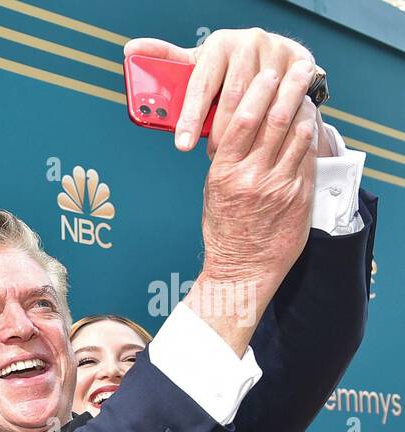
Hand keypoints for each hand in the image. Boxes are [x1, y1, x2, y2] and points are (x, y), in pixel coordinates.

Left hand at [124, 29, 315, 155]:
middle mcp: (250, 42)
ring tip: (232, 150)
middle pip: (231, 98)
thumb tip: (130, 50)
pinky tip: (260, 140)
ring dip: (244, 133)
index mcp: (219, 43)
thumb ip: (166, 61)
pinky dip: (270, 127)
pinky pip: (285, 104)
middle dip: (218, 132)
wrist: (274, 59)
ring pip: (259, 104)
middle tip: (210, 154)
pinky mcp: (301, 64)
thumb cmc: (227, 67)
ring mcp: (279, 52)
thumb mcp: (199, 63)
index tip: (183, 145)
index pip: (200, 85)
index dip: (190, 118)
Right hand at [185, 62, 317, 354]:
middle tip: (294, 70)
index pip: (241, 122)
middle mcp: (251, 177)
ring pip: (296, 134)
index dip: (255, 93)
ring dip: (302, 108)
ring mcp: (278, 186)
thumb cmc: (225, 230)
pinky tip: (309, 124)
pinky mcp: (299, 195)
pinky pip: (308, 156)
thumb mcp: (214, 191)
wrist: (241, 268)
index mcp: (223, 174)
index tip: (264, 75)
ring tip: (304, 93)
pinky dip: (310, 135)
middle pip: (273, 121)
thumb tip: (239, 126)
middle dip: (286, 90)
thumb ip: (228, 159)